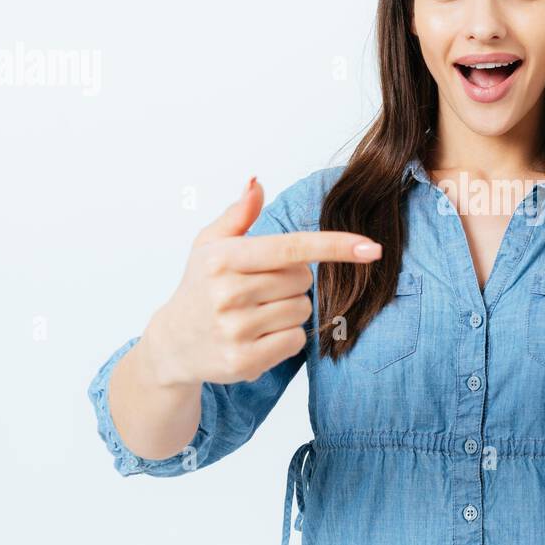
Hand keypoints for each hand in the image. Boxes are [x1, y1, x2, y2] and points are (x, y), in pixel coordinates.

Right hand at [140, 176, 382, 387]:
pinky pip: (295, 340)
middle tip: (259, 289)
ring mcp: (235, 329)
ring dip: (289, 310)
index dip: (335, 245)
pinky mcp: (244, 360)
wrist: (172, 344)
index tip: (372, 247)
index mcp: (223, 258)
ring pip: (302, 310)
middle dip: (292, 281)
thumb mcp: (209, 245)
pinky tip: (257, 336)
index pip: (291, 247)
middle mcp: (228, 292)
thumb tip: (257, 184)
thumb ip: (238, 214)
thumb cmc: (199, 287)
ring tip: (255, 313)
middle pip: (303, 280)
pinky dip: (285, 337)